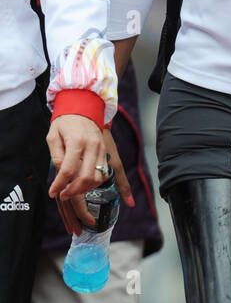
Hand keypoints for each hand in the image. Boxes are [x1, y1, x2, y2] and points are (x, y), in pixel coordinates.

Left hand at [49, 120, 134, 237]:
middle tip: (63, 195)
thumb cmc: (66, 121)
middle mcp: (92, 146)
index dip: (59, 185)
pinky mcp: (105, 153)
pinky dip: (94, 183)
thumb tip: (60, 172)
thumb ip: (56, 154)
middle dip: (73, 191)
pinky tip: (84, 184)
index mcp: (76, 141)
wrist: (84, 107)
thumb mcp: (53, 135)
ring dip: (85, 189)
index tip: (53, 192)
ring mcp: (101, 150)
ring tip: (73, 190)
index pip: (67, 170)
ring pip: (97, 178)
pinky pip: (104, 174)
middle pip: (85, 177)